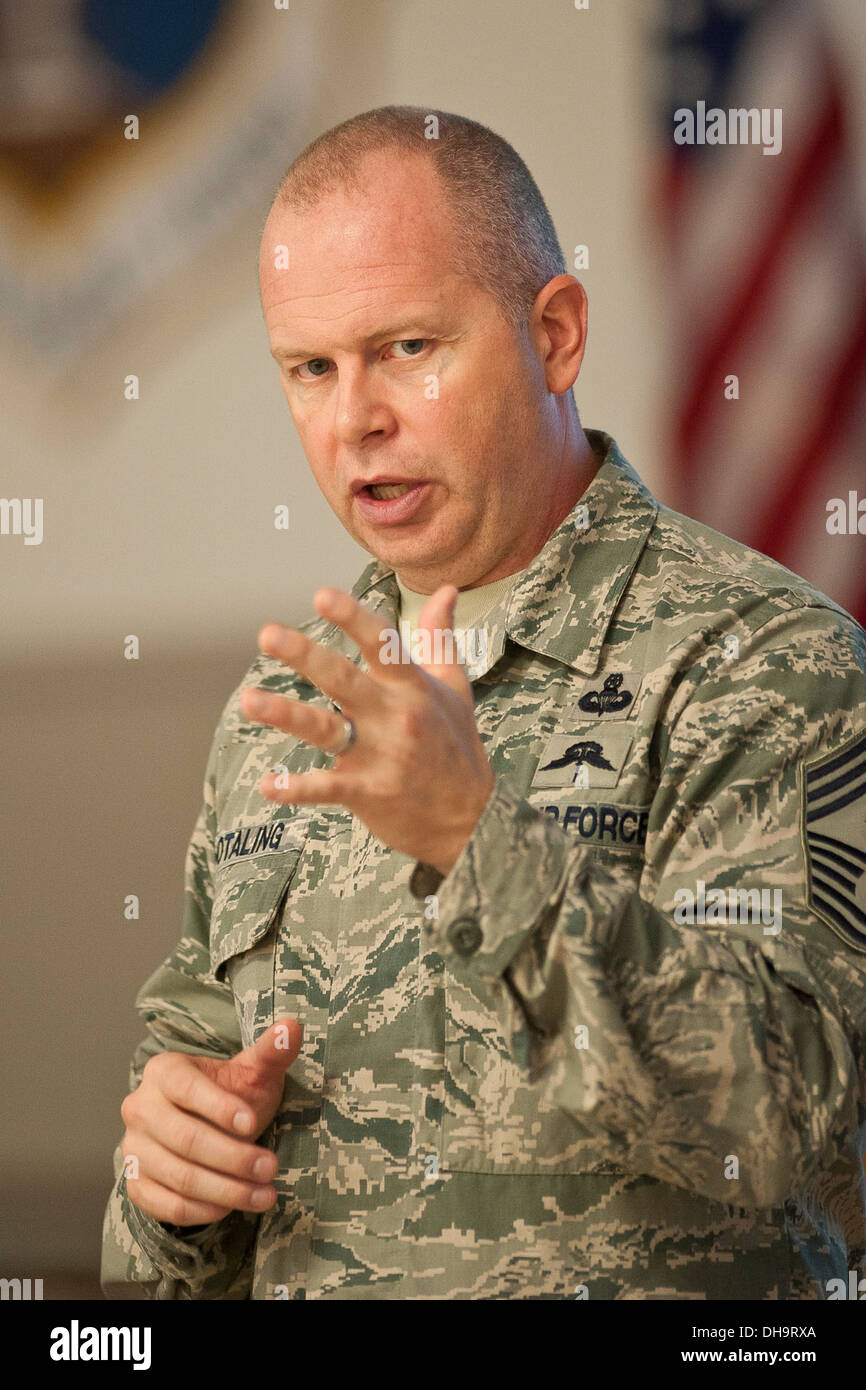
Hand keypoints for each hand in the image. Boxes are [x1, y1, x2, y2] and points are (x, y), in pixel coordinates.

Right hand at [121, 1018, 301, 1225]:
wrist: (205, 1124)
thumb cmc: (231, 1093)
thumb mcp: (252, 1071)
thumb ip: (271, 1051)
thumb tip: (293, 1026)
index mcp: (164, 1071)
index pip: (186, 1089)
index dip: (219, 1108)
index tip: (252, 1124)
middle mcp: (140, 1107)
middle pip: (186, 1139)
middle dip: (234, 1158)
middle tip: (271, 1167)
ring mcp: (134, 1148)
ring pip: (180, 1177)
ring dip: (227, 1191)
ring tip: (265, 1194)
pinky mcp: (136, 1183)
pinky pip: (168, 1205)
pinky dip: (204, 1210)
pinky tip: (233, 1206)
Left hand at [240, 585, 494, 874]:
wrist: (472, 820)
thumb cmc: (458, 746)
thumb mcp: (455, 688)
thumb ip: (441, 637)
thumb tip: (447, 589)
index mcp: (413, 687)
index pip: (382, 644)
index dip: (353, 618)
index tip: (322, 595)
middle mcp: (395, 717)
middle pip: (344, 680)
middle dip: (305, 656)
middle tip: (267, 634)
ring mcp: (380, 756)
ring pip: (326, 730)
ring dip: (286, 715)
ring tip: (248, 701)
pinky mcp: (368, 793)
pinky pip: (326, 789)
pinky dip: (295, 788)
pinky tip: (266, 785)